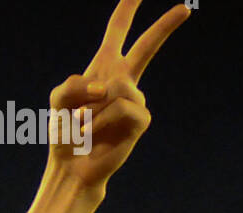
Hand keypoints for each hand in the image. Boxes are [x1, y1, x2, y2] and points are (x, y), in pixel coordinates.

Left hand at [46, 0, 190, 192]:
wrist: (71, 166)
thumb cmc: (65, 133)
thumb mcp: (58, 100)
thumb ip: (73, 84)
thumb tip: (105, 88)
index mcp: (104, 69)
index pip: (118, 31)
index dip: (128, 8)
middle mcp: (123, 80)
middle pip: (146, 46)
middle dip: (164, 27)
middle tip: (183, 9)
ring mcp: (134, 100)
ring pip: (117, 87)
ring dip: (92, 108)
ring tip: (84, 125)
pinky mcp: (140, 121)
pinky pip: (121, 108)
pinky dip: (100, 120)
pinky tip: (93, 133)